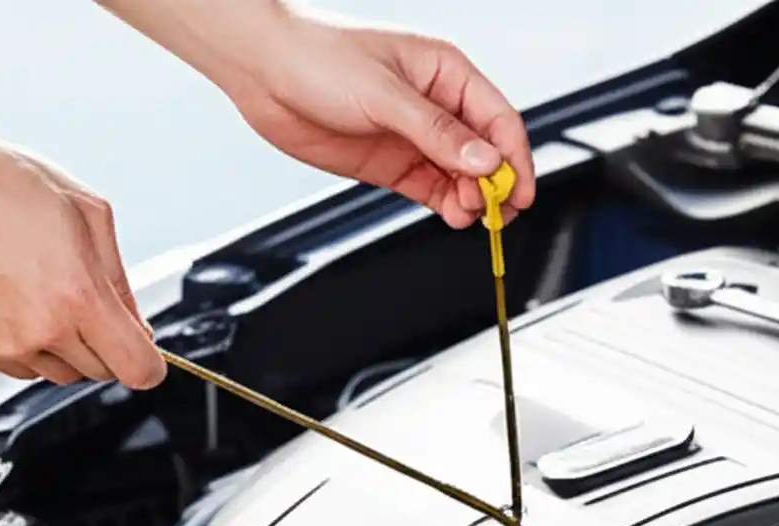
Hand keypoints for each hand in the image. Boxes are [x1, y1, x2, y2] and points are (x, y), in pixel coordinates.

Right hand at [0, 125, 164, 388]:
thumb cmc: (5, 185)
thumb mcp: (90, 214)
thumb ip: (121, 279)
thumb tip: (139, 322)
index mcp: (79, 297)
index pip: (136, 368)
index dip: (151, 364)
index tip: (150, 354)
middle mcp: (42, 328)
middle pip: (103, 372)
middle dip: (110, 344)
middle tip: (95, 304)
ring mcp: (6, 342)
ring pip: (64, 372)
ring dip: (72, 347)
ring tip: (54, 297)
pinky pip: (26, 367)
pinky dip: (36, 347)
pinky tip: (27, 305)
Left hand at [97, 1, 534, 229]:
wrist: (261, 68)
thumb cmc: (318, 56)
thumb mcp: (383, 93)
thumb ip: (436, 132)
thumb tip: (485, 160)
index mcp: (446, 74)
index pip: (499, 120)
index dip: (515, 158)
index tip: (518, 191)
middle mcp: (437, 106)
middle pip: (487, 153)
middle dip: (496, 184)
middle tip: (495, 212)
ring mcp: (415, 137)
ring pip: (463, 176)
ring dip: (472, 199)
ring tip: (467, 215)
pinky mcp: (394, 164)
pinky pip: (434, 189)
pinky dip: (448, 205)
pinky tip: (453, 215)